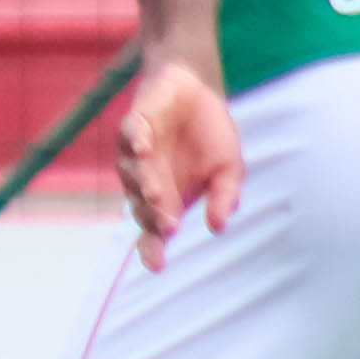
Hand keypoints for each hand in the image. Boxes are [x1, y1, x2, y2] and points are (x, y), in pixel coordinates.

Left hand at [110, 62, 243, 252]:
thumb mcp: (228, 170)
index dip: (152, 249)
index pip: (154, 232)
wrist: (200, 92)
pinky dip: (136, 142)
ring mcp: (138, 155)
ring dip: (145, 184)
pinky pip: (131, 136)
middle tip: (167, 227)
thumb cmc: (210, 137)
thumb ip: (223, 197)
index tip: (157, 266)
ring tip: (157, 194)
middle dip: (154, 217)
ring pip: (133, 175)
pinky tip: (145, 149)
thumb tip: (218, 226)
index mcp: (168, 199)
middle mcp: (147, 182)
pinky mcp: (135, 125)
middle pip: (143, 207)